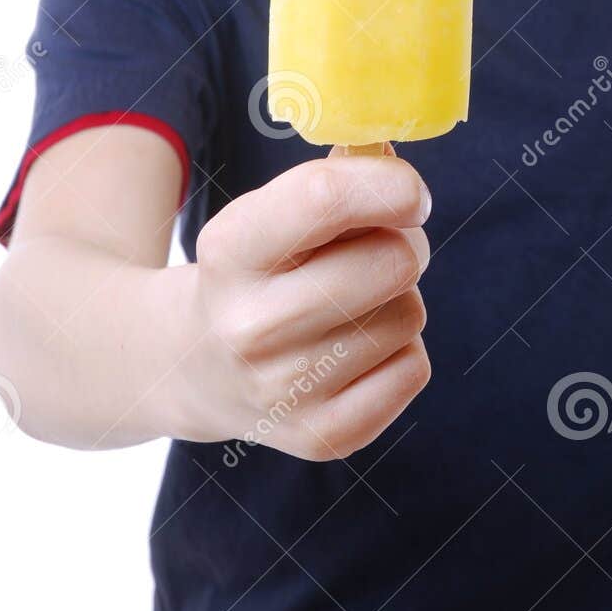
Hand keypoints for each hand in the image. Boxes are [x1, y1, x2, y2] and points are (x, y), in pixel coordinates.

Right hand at [181, 144, 432, 458]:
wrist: (197, 366)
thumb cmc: (257, 270)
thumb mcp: (267, 214)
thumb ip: (333, 183)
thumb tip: (398, 174)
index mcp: (229, 250)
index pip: (325, 197)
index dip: (390, 185)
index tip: (408, 192)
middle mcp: (249, 326)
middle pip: (391, 261)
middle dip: (403, 244)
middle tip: (381, 249)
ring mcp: (284, 391)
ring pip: (408, 315)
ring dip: (397, 300)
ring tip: (353, 305)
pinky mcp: (322, 436)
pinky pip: (414, 369)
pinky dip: (400, 352)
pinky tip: (355, 350)